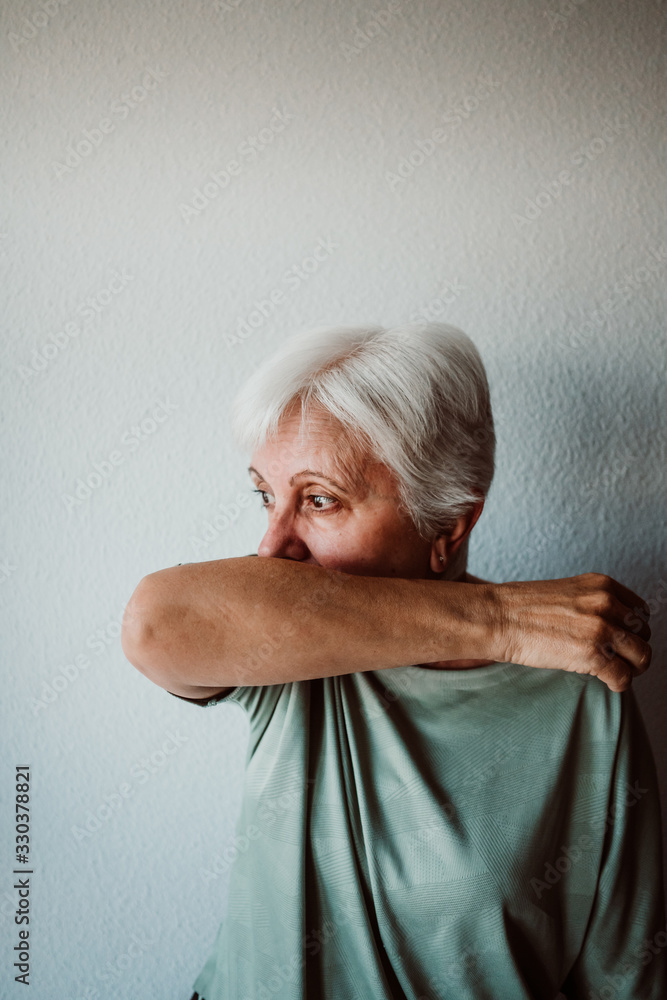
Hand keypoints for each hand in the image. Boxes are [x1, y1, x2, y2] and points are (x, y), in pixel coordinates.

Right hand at [494, 572, 651, 692]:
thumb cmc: (523, 608)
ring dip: (631, 668)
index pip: (641, 611)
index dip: (633, 629)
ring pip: (642, 656)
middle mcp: (607, 603)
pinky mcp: (593, 655)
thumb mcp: (567, 592)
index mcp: (602, 585)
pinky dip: (618, 684)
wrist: (498, 618)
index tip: (621, 639)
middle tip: (618, 659)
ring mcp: (601, 629)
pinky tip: (606, 682)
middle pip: (644, 633)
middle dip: (633, 649)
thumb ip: (594, 603)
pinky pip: (624, 678)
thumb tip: (613, 627)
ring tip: (615, 672)